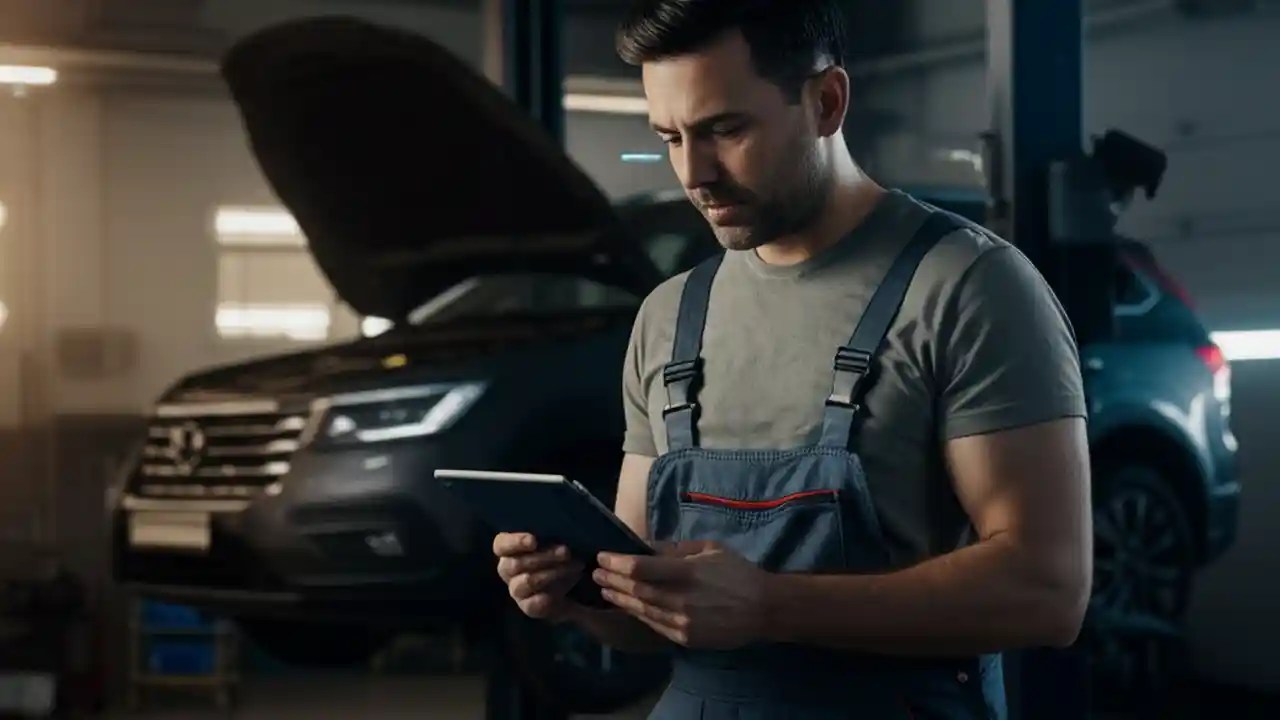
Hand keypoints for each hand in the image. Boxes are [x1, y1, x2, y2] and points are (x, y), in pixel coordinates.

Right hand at [494, 532, 585, 621]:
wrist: (573, 587)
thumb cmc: (559, 553)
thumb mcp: (555, 540)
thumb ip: (551, 534)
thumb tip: (560, 529)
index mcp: (507, 550)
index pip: (501, 545)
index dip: (515, 542)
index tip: (534, 541)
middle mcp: (507, 570)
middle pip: (516, 563)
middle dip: (544, 556)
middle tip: (566, 552)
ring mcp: (516, 590)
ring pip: (528, 581)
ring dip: (553, 573)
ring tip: (575, 566)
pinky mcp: (528, 607)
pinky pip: (533, 604)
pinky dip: (547, 598)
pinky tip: (561, 593)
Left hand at [593, 540, 768, 648]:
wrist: (764, 610)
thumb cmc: (737, 573)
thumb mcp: (709, 549)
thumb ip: (675, 549)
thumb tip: (645, 547)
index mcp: (687, 573)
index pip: (640, 568)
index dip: (616, 562)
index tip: (602, 556)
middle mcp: (681, 600)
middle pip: (635, 590)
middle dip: (612, 581)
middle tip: (596, 573)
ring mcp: (682, 623)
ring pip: (641, 610)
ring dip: (620, 599)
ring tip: (605, 590)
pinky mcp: (685, 638)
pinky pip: (654, 624)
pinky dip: (638, 614)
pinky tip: (628, 606)